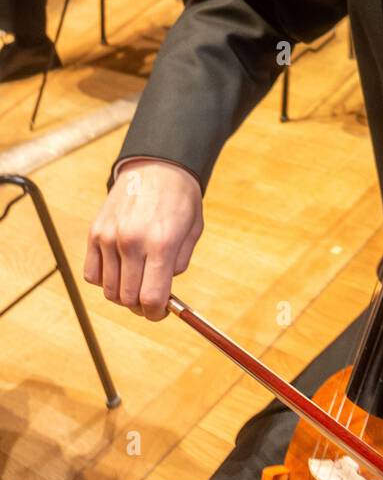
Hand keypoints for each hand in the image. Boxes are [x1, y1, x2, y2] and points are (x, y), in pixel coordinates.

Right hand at [84, 161, 203, 319]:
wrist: (157, 166)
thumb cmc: (180, 199)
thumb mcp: (193, 231)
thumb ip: (178, 265)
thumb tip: (163, 294)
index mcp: (161, 243)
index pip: (152, 298)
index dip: (156, 313)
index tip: (160, 313)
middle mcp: (132, 242)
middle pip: (128, 299)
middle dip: (141, 307)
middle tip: (150, 301)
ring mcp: (109, 237)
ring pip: (109, 290)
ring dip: (123, 294)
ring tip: (137, 282)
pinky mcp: (95, 232)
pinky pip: (92, 274)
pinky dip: (104, 279)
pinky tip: (120, 269)